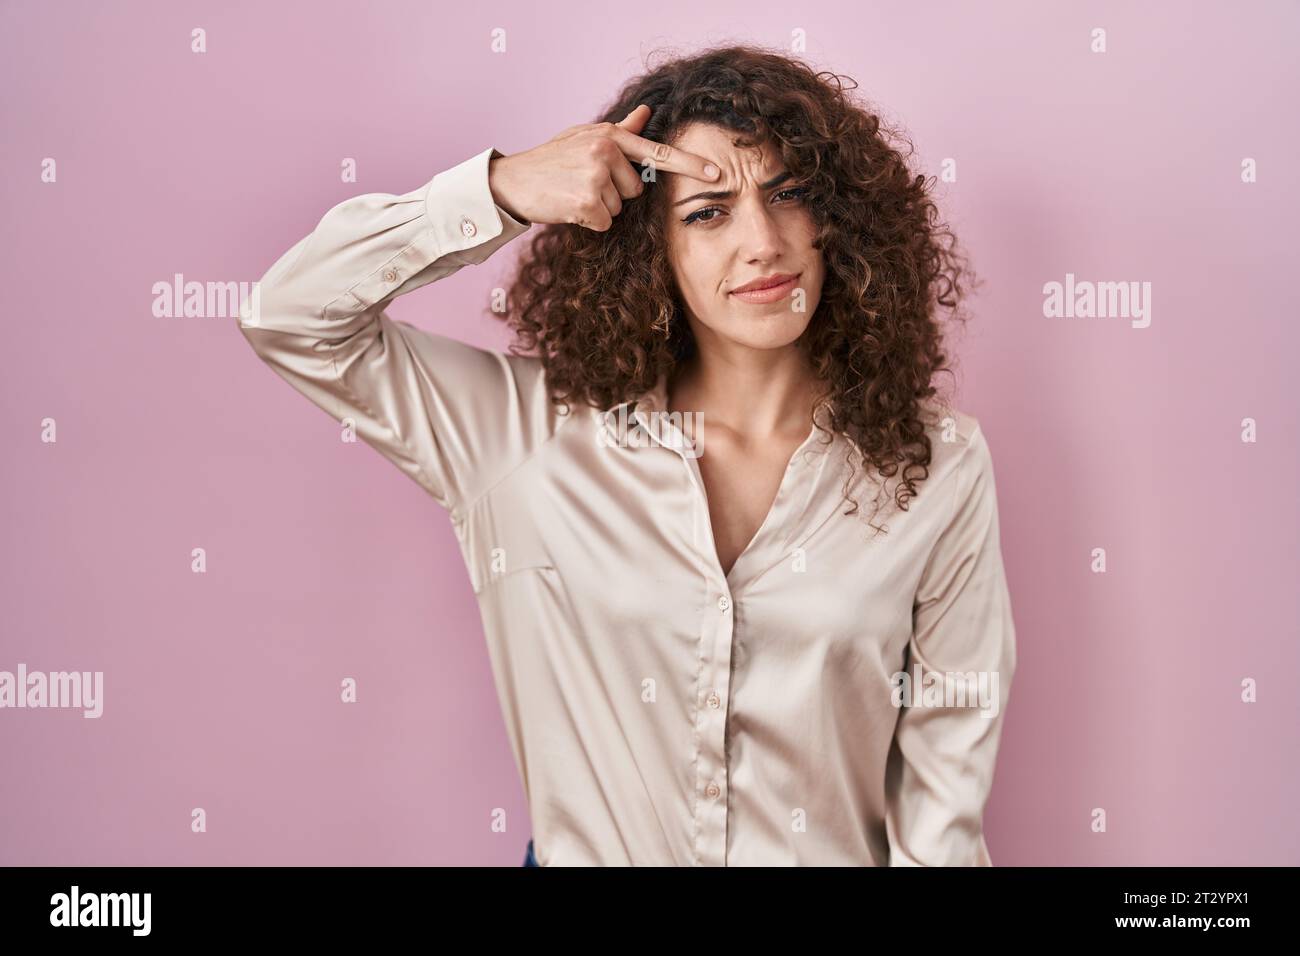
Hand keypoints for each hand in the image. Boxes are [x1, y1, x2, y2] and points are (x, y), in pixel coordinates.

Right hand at [487, 104, 719, 230]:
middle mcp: (606, 151)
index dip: (690, 166)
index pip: (658, 153)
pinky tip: (570, 206)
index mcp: (610, 136)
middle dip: (614, 193)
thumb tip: (647, 111)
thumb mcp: (585, 138)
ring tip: (574, 192)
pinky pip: (605, 222)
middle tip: (584, 183)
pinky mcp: (588, 201)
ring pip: (620, 208)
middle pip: (636, 190)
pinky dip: (589, 221)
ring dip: (599, 207)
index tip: (716, 173)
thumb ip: (620, 131)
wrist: (514, 181)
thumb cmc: (552, 160)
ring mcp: (597, 176)